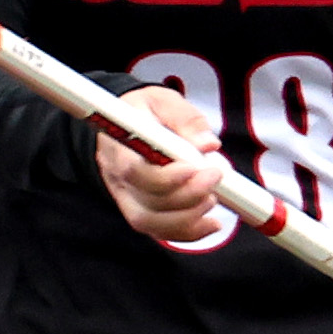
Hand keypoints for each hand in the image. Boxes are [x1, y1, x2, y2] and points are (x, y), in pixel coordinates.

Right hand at [93, 86, 228, 244]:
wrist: (125, 124)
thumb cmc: (144, 110)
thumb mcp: (163, 100)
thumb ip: (186, 119)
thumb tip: (208, 144)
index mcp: (118, 146)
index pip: (134, 171)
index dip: (166, 177)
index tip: (195, 167)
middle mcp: (117, 178)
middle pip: (146, 201)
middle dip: (187, 196)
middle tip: (215, 177)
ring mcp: (126, 199)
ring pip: (151, 223)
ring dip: (188, 218)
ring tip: (213, 200)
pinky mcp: (140, 211)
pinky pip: (160, 231)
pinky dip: (188, 232)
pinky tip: (211, 224)